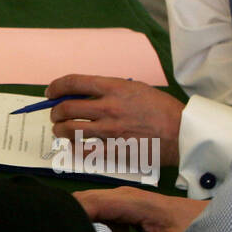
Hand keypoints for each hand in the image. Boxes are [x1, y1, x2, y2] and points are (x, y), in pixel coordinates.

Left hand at [45, 73, 182, 164]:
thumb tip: (84, 95)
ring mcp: (109, 130)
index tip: (50, 92)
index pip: (73, 82)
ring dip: (60, 130)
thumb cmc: (161, 109)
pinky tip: (75, 145)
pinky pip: (83, 149)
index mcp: (113, 88)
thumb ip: (110, 90)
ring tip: (61, 130)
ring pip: (70, 130)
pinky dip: (74, 147)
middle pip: (66, 108)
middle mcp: (108, 108)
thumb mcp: (135, 88)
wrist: (181, 132)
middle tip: (55, 115)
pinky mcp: (113, 149)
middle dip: (55, 112)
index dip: (56, 86)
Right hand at [74, 186, 207, 231]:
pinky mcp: (126, 207)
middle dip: (74, 218)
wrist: (209, 218)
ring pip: (92, 208)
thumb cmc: (191, 228)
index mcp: (130, 201)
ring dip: (89, 225)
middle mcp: (122, 195)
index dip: (72, 215)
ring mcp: (123, 199)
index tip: (63, 231)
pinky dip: (101, 228)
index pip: (90, 202)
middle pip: (85, 201)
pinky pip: (104, 215)